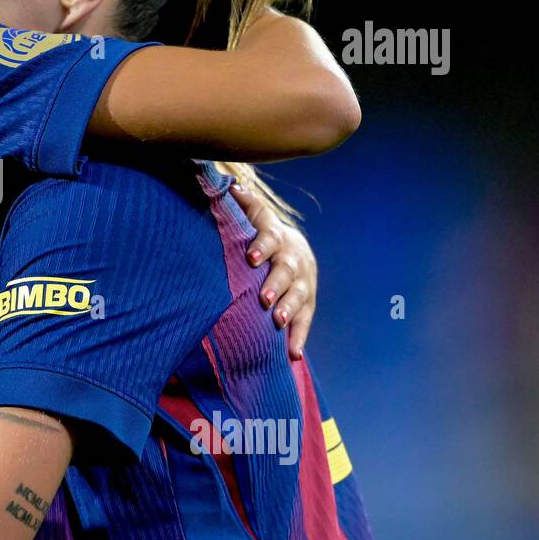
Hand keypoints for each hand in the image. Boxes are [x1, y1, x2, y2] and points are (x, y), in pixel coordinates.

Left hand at [229, 182, 317, 359]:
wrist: (296, 250)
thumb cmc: (265, 235)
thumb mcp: (257, 217)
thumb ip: (245, 205)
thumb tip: (229, 186)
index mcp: (279, 238)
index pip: (271, 239)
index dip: (262, 247)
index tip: (251, 257)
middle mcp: (295, 260)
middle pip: (288, 271)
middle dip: (278, 284)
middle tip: (265, 298)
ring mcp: (304, 284)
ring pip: (300, 296)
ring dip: (289, 309)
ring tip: (276, 320)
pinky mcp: (308, 305)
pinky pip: (305, 321)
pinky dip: (299, 337)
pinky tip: (291, 353)